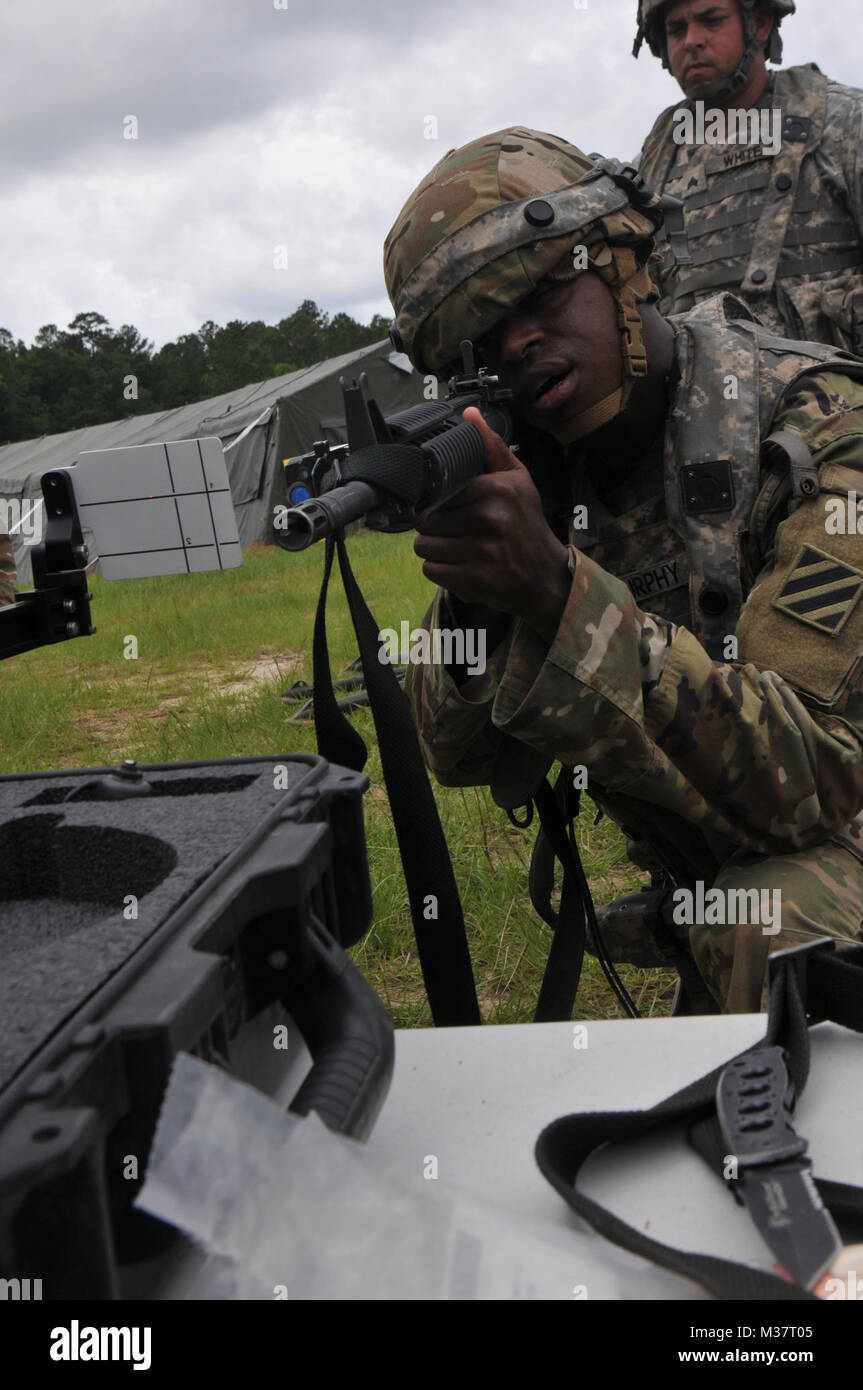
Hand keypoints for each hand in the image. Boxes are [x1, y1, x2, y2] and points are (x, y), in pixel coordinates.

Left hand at [413, 408, 571, 645]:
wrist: (546, 575)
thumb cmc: (527, 524)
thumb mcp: (517, 480)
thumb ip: (491, 446)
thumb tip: (469, 414)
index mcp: (496, 490)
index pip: (437, 494)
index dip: (437, 503)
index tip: (449, 509)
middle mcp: (490, 520)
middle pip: (425, 523)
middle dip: (433, 529)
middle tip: (454, 531)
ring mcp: (483, 553)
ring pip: (425, 548)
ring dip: (435, 550)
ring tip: (456, 548)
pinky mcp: (476, 581)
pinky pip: (432, 571)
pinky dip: (441, 571)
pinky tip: (460, 566)